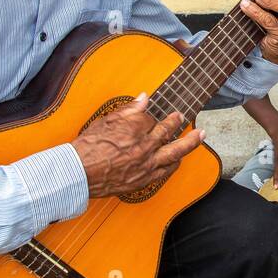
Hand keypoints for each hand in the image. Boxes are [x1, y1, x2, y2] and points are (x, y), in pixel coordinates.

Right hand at [72, 93, 204, 197]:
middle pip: (167, 130)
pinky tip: (179, 159)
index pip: (149, 117)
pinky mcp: (144, 179)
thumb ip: (127, 110)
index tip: (147, 114)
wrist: (78, 174)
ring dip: (190, 142)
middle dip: (176, 122)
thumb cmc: (86, 148)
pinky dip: (174, 163)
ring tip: (200, 135)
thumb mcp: (105, 122)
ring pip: (175, 151)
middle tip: (181, 116)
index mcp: (133, 128)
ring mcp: (146, 164)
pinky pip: (166, 171)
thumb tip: (144, 98)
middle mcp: (144, 146)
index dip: (147, 115)